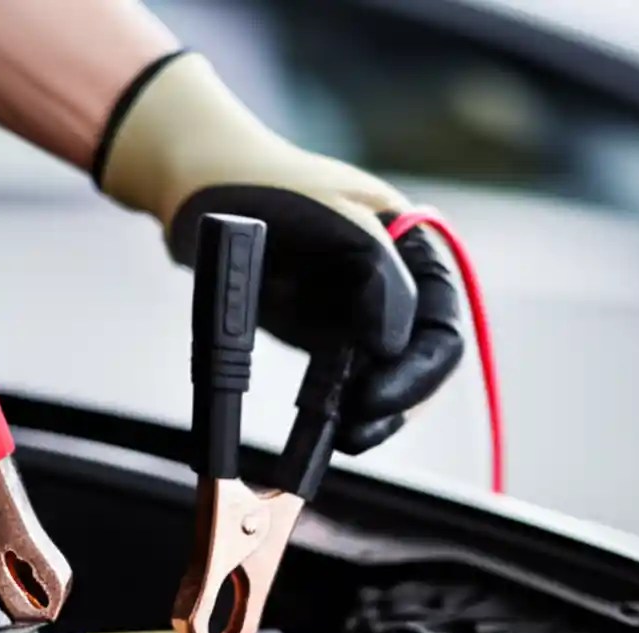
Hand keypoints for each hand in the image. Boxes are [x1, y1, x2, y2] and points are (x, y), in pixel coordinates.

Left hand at [95, 52, 462, 452]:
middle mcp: (398, 283)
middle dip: (395, 401)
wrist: (197, 191)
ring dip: (369, 417)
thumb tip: (392, 346)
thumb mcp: (332, 219)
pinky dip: (338, 412)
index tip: (374, 397)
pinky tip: (322, 433)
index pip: (441, 323)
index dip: (418, 369)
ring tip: (338, 439)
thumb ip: (376, 276)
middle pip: (421, 362)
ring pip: (386, 382)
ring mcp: (360, 312)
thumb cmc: (265, 188)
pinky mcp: (325, 336)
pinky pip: (345, 385)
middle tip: (355, 431)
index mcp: (415, 247)